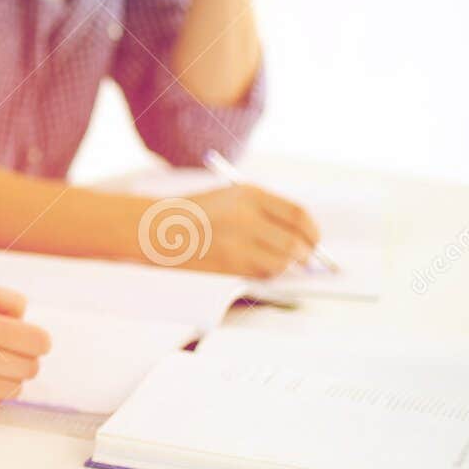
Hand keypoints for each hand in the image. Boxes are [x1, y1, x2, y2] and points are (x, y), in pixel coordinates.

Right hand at [175, 184, 320, 276]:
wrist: (154, 228)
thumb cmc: (192, 215)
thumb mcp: (229, 199)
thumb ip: (263, 213)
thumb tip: (301, 239)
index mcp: (250, 194)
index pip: (298, 215)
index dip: (312, 232)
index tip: (314, 241)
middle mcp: (247, 215)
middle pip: (295, 242)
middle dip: (305, 255)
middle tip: (305, 260)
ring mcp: (238, 241)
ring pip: (281, 262)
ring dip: (283, 267)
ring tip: (271, 262)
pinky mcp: (229, 263)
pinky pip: (261, 273)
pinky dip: (265, 274)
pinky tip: (253, 267)